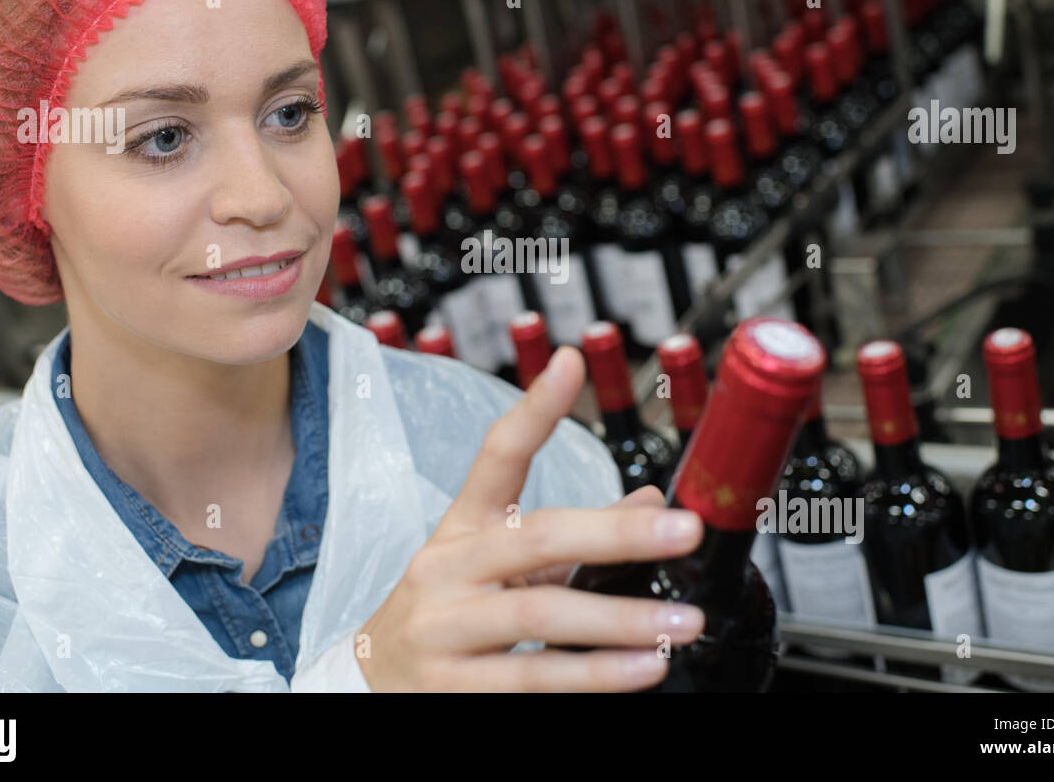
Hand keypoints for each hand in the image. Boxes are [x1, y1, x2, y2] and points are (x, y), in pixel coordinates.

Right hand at [356, 346, 705, 691]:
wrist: (368, 682)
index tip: (572, 364)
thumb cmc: (448, 613)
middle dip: (617, 534)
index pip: (495, 456)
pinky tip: (642, 670)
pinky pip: (532, 680)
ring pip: (540, 616)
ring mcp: (446, 630)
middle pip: (535, 536)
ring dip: (620, 620)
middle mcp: (449, 569)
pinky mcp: (452, 689)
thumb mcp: (499, 566)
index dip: (534, 409)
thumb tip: (650, 504)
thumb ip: (576, 538)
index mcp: (463, 528)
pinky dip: (593, 677)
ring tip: (682, 623)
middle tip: (685, 530)